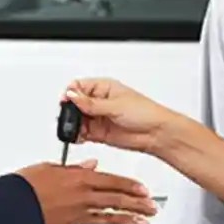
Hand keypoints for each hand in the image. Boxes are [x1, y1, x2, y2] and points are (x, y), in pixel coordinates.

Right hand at [15, 159, 157, 223]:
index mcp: (79, 178)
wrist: (12, 208)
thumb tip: (90, 163)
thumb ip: (74, 166)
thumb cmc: (25, 186)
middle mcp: (83, 196)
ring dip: (131, 216)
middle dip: (137, 202)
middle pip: (116, 198)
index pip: (111, 180)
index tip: (142, 188)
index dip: (129, 185)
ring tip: (145, 219)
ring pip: (111, 214)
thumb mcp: (50, 166)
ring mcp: (79, 212)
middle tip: (151, 205)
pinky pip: (99, 223)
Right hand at [62, 78, 190, 154]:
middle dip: (70, 111)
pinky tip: (78, 137)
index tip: (66, 101)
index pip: (79, 86)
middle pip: (75, 104)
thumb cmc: (145, 112)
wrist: (156, 133)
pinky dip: (77, 135)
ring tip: (74, 129)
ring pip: (77, 119)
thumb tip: (72, 95)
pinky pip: (82, 133)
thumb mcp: (115, 105)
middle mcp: (99, 102)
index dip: (71, 93)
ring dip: (73, 124)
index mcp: (104, 88)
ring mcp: (99, 117)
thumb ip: (91, 103)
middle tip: (69, 118)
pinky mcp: (99, 132)